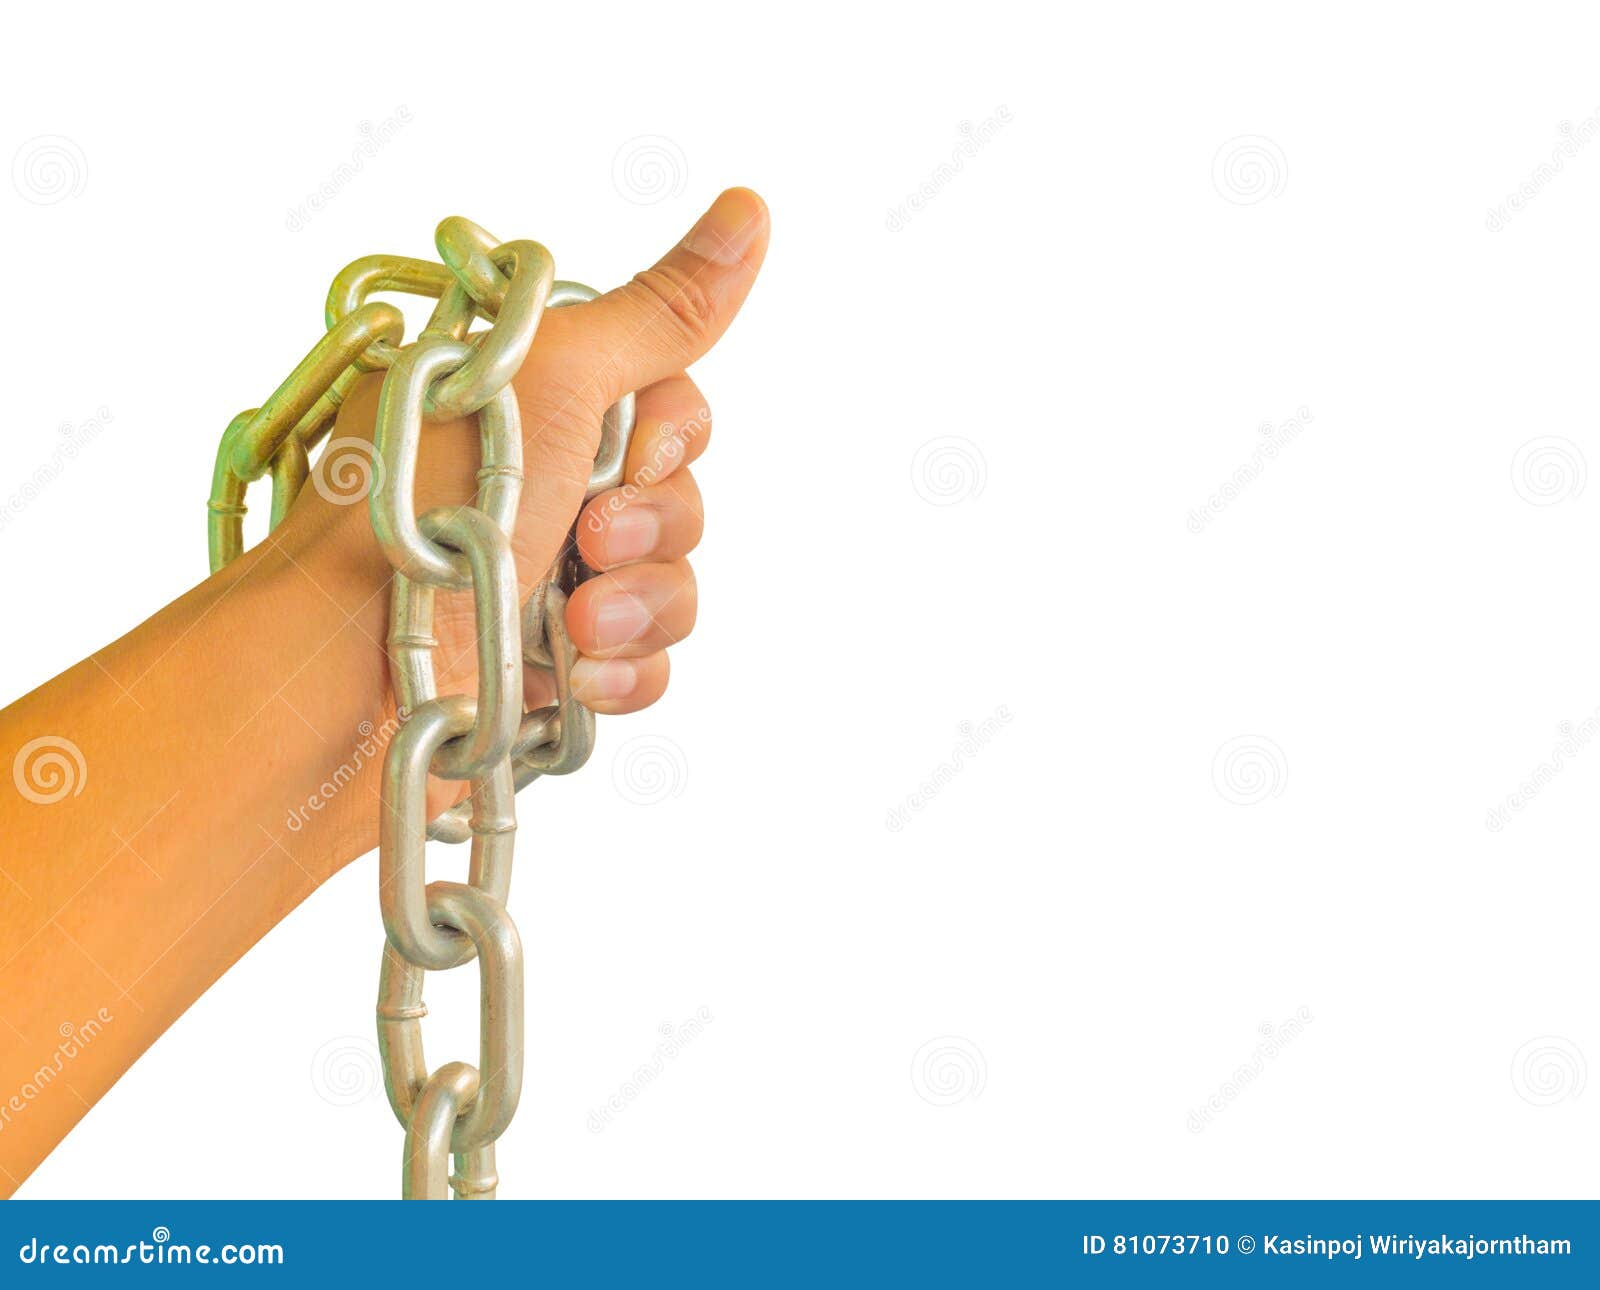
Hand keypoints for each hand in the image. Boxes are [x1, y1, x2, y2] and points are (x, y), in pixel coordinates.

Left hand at [284, 187, 767, 740]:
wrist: (348, 670)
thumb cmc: (431, 509)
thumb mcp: (555, 379)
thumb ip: (661, 312)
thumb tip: (750, 208)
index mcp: (532, 406)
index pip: (666, 405)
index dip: (671, 434)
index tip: (638, 450)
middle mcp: (542, 485)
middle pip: (679, 498)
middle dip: (652, 528)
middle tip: (590, 537)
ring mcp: (547, 579)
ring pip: (671, 587)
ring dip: (639, 607)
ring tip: (574, 623)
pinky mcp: (552, 665)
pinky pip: (643, 665)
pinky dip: (622, 672)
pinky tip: (576, 674)